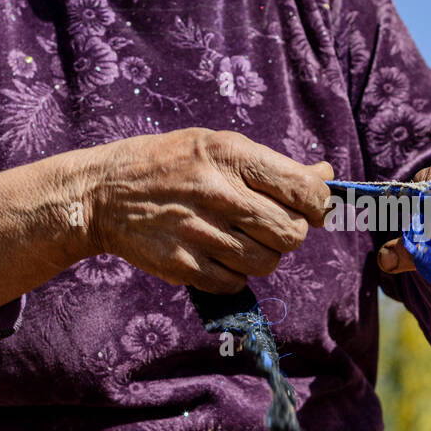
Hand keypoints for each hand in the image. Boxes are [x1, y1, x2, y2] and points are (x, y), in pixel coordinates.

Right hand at [83, 128, 333, 293]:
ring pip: (267, 263)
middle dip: (288, 233)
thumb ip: (274, 165)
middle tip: (267, 225)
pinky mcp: (182, 265)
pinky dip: (234, 276)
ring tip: (239, 240)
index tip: (310, 208)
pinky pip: (235, 284)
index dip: (317, 205)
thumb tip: (327, 176)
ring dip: (262, 256)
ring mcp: (199, 232)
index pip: (303, 190)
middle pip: (291, 233)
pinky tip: (216, 255)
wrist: (103, 193)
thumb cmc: (172, 164)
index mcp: (231, 155)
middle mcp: (217, 192)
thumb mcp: (219, 146)